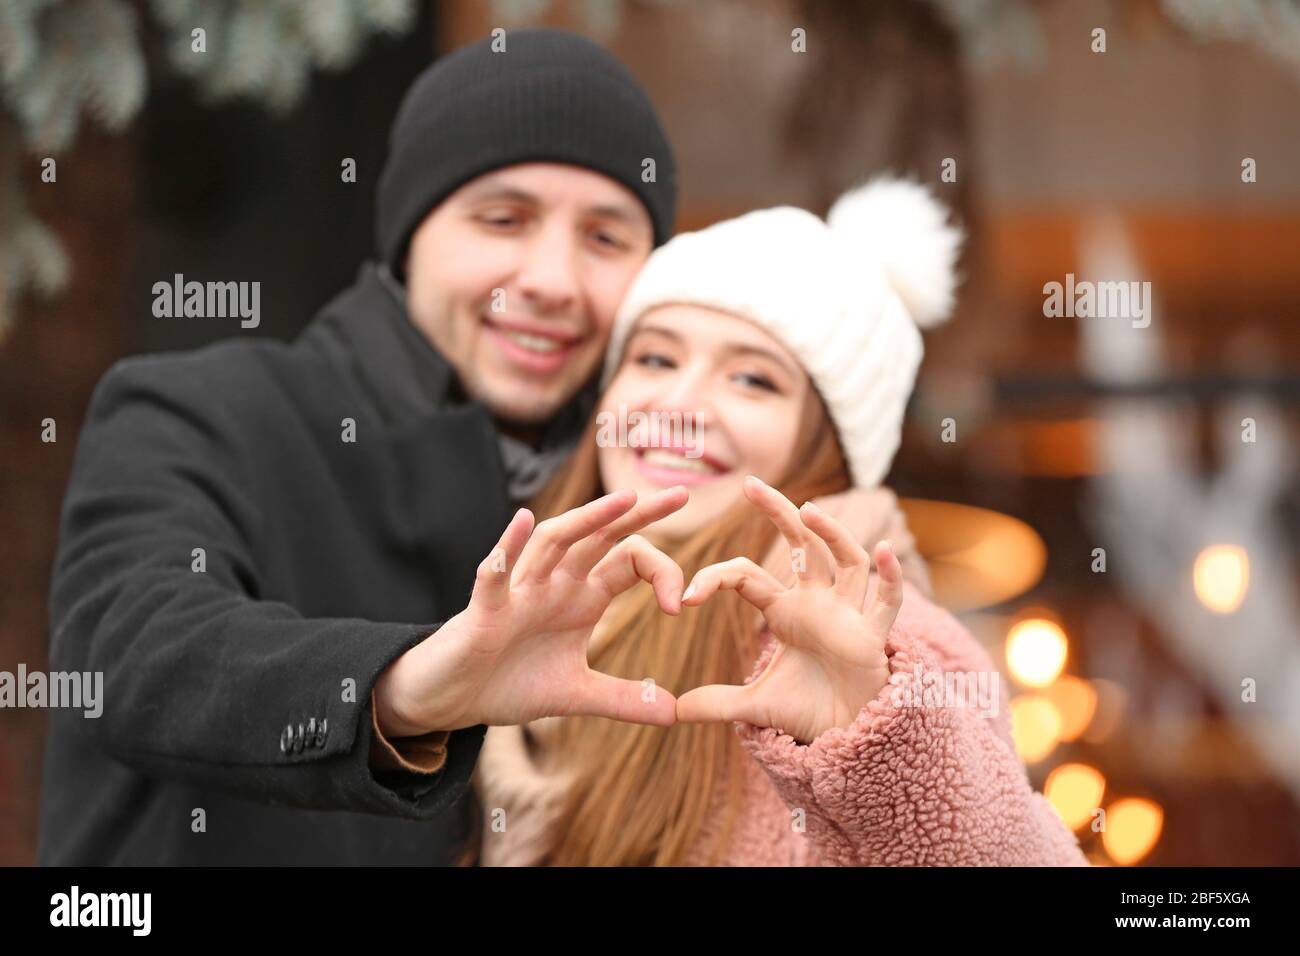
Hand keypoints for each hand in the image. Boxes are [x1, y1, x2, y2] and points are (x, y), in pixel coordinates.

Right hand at [374, 487, 688, 734]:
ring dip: (587, 520)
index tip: (682, 605)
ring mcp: (519, 593)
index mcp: (581, 598)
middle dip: (636, 514)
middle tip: (679, 495)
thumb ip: (622, 700)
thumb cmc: (509, 683)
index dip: (663, 573)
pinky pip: (495, 575)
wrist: (452, 699)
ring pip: (554, 544)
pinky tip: (524, 522)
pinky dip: (508, 550)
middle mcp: (555, 584)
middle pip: (600, 537)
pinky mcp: (484, 612)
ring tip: (622, 499)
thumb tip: (675, 713)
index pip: (628, 562)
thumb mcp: (575, 695)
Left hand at [675, 476, 903, 743]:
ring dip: (831, 533)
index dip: (716, 579)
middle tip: (751, 484)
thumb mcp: (754, 707)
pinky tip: (884, 551)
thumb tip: (675, 710)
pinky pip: (888, 601)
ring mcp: (848, 615)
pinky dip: (891, 576)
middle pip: (802, 545)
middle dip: (779, 513)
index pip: (746, 576)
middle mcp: (818, 602)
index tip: (685, 596)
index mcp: (785, 611)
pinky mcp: (873, 637)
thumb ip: (717, 703)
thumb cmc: (807, 710)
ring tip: (808, 510)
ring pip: (846, 560)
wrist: (846, 735)